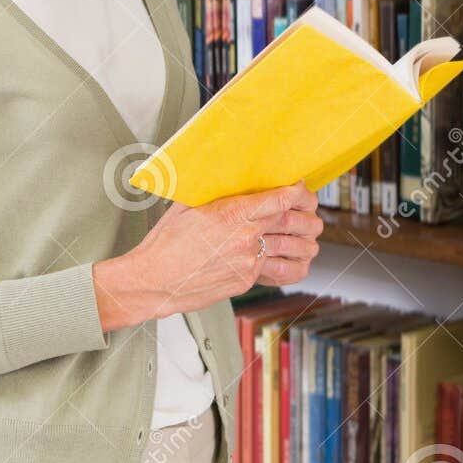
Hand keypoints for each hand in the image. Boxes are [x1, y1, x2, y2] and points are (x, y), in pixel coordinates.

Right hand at [92, 182, 322, 330]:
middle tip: (310, 212)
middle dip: (308, 215)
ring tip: (309, 238)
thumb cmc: (164, 244)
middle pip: (294, 222)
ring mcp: (249, 262)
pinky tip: (295, 260)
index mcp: (232, 213)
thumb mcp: (187, 206)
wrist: (152, 281)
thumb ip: (216, 194)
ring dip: (307, 242)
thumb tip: (228, 180)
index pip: (280, 199)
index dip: (297, 192)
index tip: (300, 187)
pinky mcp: (246, 281)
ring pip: (295, 249)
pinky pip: (280, 272)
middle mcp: (246, 238)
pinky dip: (292, 265)